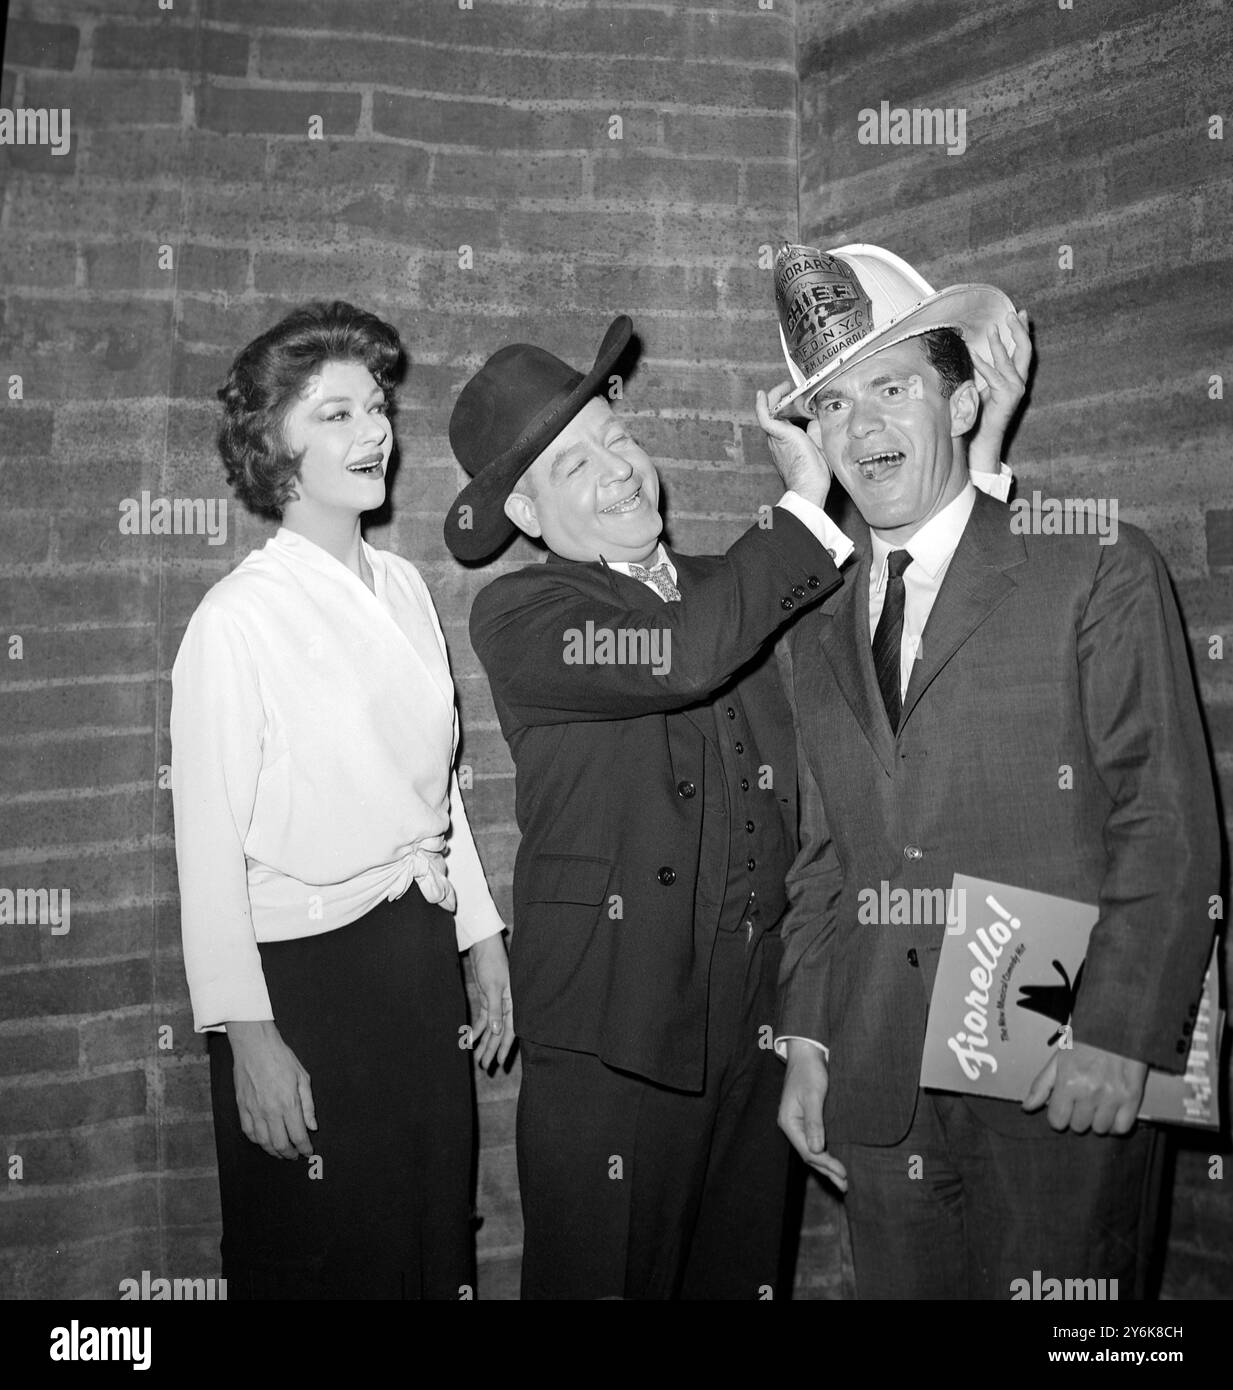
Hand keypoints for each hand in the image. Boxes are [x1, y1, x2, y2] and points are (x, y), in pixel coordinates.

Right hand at [225, 1019, 316, 1158]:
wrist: (255, 1046)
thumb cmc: (281, 1058)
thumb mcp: (302, 1077)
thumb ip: (308, 1105)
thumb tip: (312, 1126)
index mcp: (288, 1103)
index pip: (298, 1135)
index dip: (304, 1147)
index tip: (308, 1151)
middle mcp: (270, 1111)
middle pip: (280, 1144)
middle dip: (290, 1154)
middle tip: (295, 1155)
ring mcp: (254, 1111)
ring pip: (263, 1142)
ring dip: (273, 1151)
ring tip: (281, 1152)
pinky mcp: (242, 1108)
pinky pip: (249, 1132)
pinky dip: (257, 1141)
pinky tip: (264, 1141)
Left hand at [469, 932, 514, 1068]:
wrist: (485, 947)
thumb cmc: (493, 963)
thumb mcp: (494, 986)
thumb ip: (496, 1009)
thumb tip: (497, 1031)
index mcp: (514, 1003)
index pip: (510, 1029)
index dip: (504, 1047)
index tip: (498, 1061)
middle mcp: (508, 1006)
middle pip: (500, 1032)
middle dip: (492, 1049)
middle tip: (485, 1066)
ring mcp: (498, 1004)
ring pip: (491, 1028)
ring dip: (484, 1043)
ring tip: (478, 1059)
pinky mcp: (488, 1000)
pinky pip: (483, 1019)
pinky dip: (477, 1029)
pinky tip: (470, 1039)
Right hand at [755, 382, 831, 507]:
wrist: (809, 487)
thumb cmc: (814, 474)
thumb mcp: (818, 444)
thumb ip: (816, 429)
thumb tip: (817, 416)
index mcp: (786, 442)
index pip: (784, 420)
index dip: (789, 406)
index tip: (798, 396)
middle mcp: (776, 439)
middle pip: (776, 413)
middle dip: (783, 399)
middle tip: (791, 388)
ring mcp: (775, 437)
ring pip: (771, 411)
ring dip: (777, 397)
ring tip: (785, 386)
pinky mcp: (777, 434)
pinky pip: (764, 415)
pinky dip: (762, 404)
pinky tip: (762, 394)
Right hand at [778, 1040, 847, 1189]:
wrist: (806, 1053)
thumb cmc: (810, 1071)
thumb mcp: (813, 1095)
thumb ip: (814, 1122)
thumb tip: (816, 1150)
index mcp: (788, 1121)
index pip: (807, 1151)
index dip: (826, 1164)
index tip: (844, 1173)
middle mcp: (791, 1125)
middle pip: (809, 1154)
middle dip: (827, 1170)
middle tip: (846, 1186)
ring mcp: (797, 1123)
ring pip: (811, 1150)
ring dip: (826, 1165)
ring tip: (842, 1181)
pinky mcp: (805, 1119)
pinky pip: (814, 1141)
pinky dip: (824, 1153)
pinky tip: (833, 1160)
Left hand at [968, 308, 1031, 474]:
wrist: (981, 438)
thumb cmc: (979, 413)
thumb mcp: (983, 386)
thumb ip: (984, 371)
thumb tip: (973, 352)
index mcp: (1016, 378)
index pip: (1023, 350)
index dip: (1023, 331)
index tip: (1021, 314)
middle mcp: (1019, 383)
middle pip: (1025, 351)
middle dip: (1019, 331)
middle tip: (1012, 314)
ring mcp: (1014, 390)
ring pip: (1009, 361)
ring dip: (999, 343)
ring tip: (992, 328)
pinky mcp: (1005, 398)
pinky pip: (993, 376)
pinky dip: (982, 364)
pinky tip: (974, 352)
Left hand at [1023, 1039, 1146, 1134]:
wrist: (1117, 1026)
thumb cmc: (1086, 1042)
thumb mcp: (1058, 1059)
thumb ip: (1042, 1085)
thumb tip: (1027, 1107)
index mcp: (1069, 1082)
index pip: (1058, 1121)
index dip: (1058, 1116)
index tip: (1063, 1107)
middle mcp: (1090, 1092)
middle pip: (1078, 1127)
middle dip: (1077, 1116)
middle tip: (1081, 1101)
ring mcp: (1113, 1097)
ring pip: (1100, 1130)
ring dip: (1096, 1121)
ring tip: (1097, 1104)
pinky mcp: (1133, 1098)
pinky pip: (1122, 1128)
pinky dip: (1116, 1125)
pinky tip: (1112, 1113)